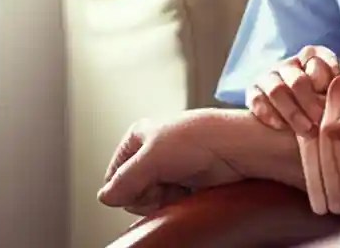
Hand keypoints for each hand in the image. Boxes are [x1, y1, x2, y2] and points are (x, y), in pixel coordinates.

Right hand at [98, 110, 245, 214]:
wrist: (234, 148)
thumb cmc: (196, 141)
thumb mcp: (150, 159)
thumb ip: (124, 181)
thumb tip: (105, 198)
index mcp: (137, 137)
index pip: (113, 176)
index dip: (125, 187)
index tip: (143, 182)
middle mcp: (151, 151)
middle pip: (131, 190)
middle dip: (146, 194)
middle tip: (164, 184)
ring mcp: (168, 168)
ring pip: (150, 199)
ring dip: (162, 199)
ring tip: (179, 186)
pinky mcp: (184, 182)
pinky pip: (168, 203)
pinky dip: (175, 202)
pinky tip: (187, 193)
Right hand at [246, 45, 339, 136]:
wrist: (304, 124)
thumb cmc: (328, 107)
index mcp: (312, 57)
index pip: (318, 59)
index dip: (328, 79)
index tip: (337, 99)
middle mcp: (290, 64)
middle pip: (298, 79)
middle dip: (310, 103)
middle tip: (321, 121)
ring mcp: (270, 76)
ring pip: (276, 90)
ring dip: (292, 113)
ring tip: (306, 131)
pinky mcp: (254, 91)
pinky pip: (256, 99)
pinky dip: (268, 114)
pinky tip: (281, 127)